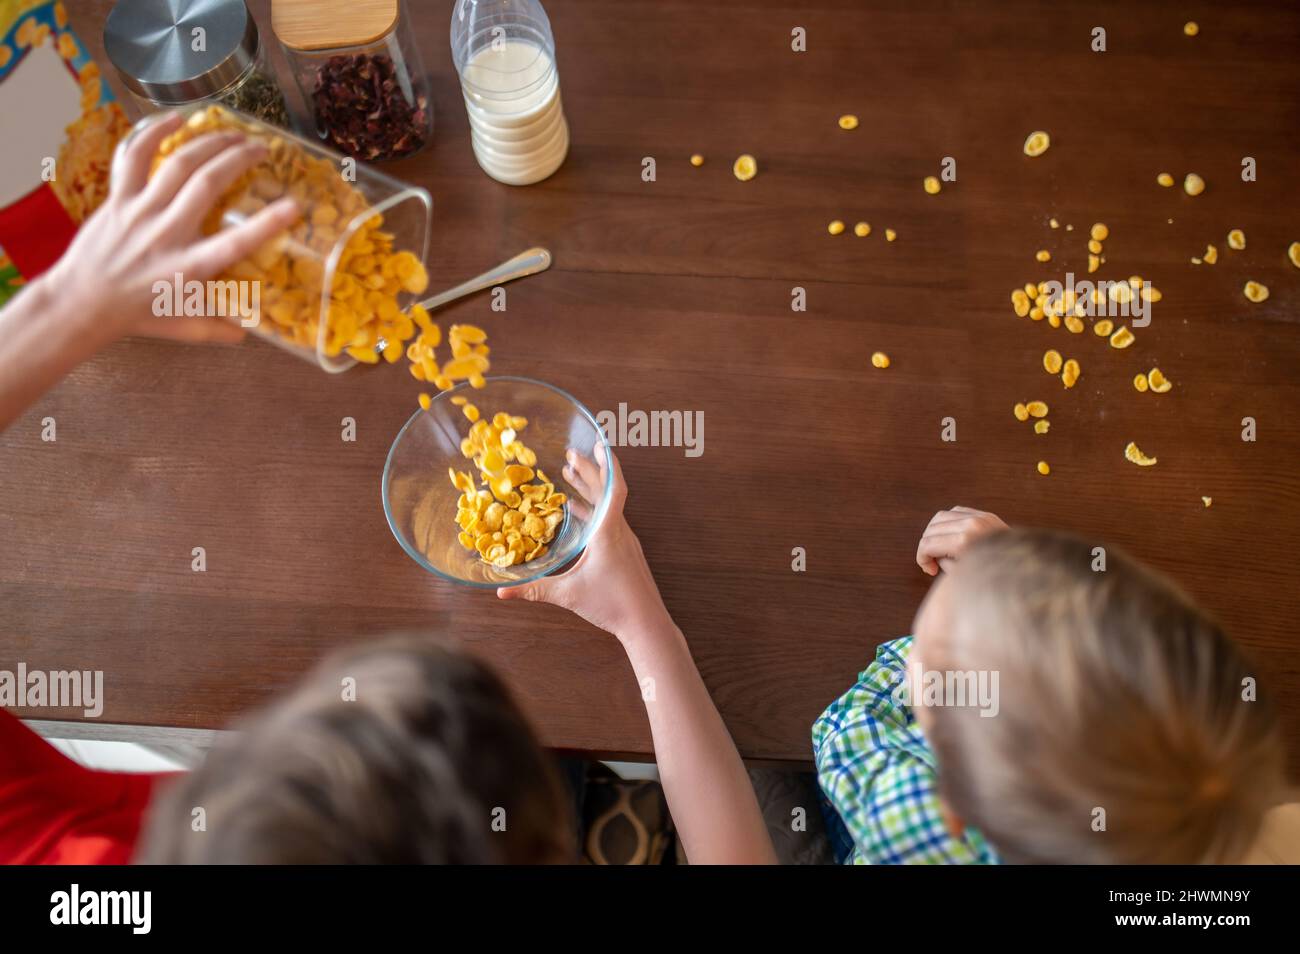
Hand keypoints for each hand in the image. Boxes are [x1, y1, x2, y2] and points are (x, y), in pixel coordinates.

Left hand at [45, 111, 298, 347]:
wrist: (79, 303)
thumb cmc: (136, 316)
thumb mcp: (182, 328)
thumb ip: (217, 330)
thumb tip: (246, 331)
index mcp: (187, 268)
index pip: (235, 244)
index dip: (268, 224)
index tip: (294, 206)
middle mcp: (165, 234)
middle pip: (206, 185)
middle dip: (239, 159)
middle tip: (263, 149)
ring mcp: (139, 212)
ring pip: (176, 164)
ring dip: (208, 142)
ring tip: (233, 133)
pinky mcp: (117, 199)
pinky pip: (133, 156)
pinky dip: (153, 132)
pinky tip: (176, 117)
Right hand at [497, 446, 671, 642]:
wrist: (646, 624)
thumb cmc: (612, 605)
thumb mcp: (568, 595)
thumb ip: (534, 591)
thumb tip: (501, 593)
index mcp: (608, 532)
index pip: (613, 488)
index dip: (607, 464)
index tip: (599, 445)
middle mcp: (619, 531)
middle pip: (607, 491)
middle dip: (589, 471)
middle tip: (571, 454)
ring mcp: (625, 541)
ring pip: (608, 506)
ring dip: (591, 489)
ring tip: (571, 474)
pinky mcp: (625, 552)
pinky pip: (609, 520)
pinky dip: (593, 510)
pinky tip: (578, 510)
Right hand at [916, 507, 1007, 575]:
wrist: (1026, 566)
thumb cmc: (995, 575)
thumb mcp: (963, 574)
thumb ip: (943, 562)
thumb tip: (932, 554)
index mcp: (963, 542)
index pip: (927, 544)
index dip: (921, 557)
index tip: (929, 569)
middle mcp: (970, 525)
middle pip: (931, 529)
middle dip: (926, 547)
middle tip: (933, 562)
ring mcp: (978, 516)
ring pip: (940, 517)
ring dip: (935, 533)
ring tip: (940, 549)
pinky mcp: (985, 514)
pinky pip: (955, 512)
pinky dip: (948, 523)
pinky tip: (952, 537)